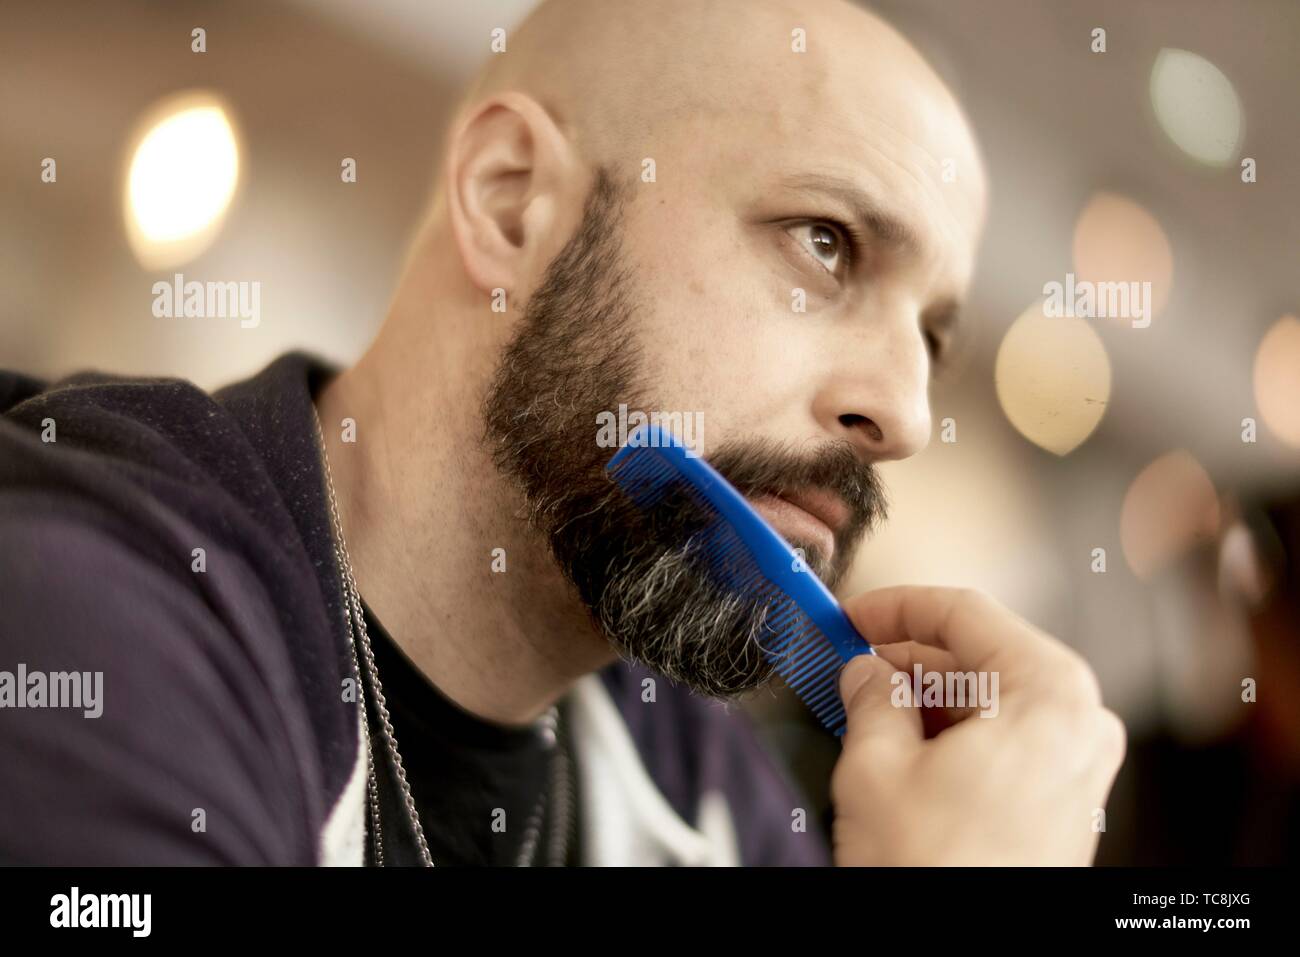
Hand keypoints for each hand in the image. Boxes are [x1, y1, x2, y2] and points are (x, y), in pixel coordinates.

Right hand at [830, 586, 1125, 865]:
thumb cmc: (942, 874)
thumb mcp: (877, 765)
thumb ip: (869, 697)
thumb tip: (863, 672)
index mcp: (1048, 693)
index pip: (965, 613)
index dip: (895, 606)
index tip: (851, 615)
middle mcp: (1078, 723)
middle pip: (981, 657)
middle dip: (906, 660)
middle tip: (847, 663)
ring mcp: (1076, 766)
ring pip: (990, 701)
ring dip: (924, 700)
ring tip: (863, 710)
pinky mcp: (1062, 803)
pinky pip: (1004, 741)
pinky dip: (951, 735)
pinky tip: (899, 747)